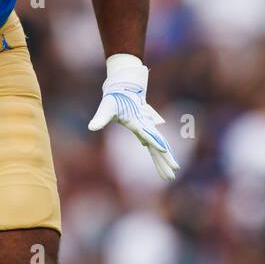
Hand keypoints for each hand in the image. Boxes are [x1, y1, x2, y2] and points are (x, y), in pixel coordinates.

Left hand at [88, 54, 178, 181]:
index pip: (147, 134)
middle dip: (165, 159)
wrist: (124, 89)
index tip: (163, 150)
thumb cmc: (115, 99)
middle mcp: (145, 127)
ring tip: (171, 175)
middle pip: (158, 146)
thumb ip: (100, 119)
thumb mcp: (106, 108)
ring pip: (158, 147)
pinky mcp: (145, 130)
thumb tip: (91, 127)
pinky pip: (154, 145)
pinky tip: (162, 163)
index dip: (154, 141)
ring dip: (164, 160)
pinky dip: (159, 155)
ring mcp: (147, 129)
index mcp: (137, 122)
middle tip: (173, 174)